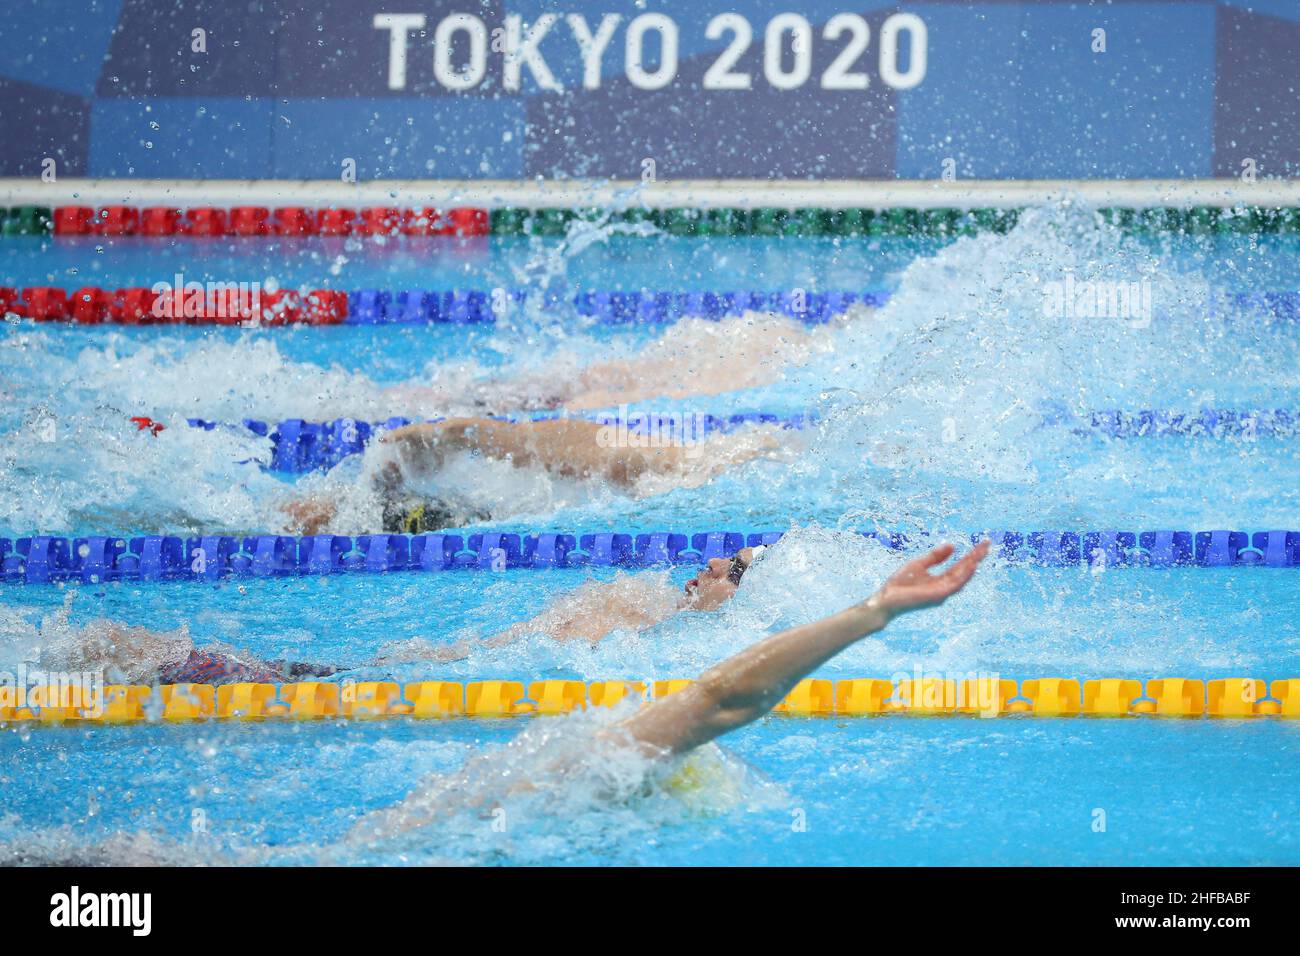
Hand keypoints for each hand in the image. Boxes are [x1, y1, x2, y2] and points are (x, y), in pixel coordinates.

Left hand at [874, 540, 989, 618]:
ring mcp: (942, 592)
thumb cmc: (900, 584)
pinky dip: (964, 576)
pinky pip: (954, 585)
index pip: (959, 566)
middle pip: (964, 571)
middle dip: (976, 558)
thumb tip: (952, 545)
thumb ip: (935, 557)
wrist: (886, 599)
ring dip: (973, 565)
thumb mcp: (919, 564)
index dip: (971, 555)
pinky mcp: (937, 595)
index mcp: (940, 580)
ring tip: (982, 552)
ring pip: (962, 578)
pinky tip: (971, 566)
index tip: (981, 544)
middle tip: (987, 544)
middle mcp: (944, 587)